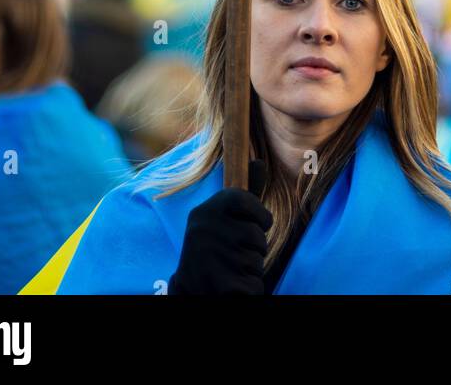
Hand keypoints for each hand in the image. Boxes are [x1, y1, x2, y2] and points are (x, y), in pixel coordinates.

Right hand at [168, 159, 272, 294]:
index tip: (257, 224)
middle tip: (236, 253)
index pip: (244, 199)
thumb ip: (244, 195)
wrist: (190, 288)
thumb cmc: (214, 248)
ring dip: (251, 269)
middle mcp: (203, 232)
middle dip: (256, 248)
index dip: (259, 214)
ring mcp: (210, 259)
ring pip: (257, 261)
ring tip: (232, 269)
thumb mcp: (222, 218)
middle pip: (257, 235)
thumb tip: (260, 161)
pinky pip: (255, 285)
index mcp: (204, 212)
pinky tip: (233, 286)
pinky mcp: (219, 286)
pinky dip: (250, 287)